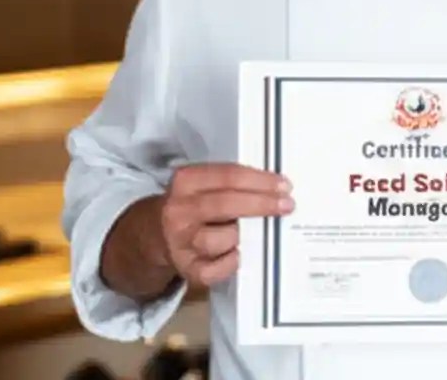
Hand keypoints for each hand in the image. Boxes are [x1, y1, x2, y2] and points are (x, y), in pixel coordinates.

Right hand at [160, 163, 293, 287]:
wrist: (158, 233)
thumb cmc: (195, 205)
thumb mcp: (204, 184)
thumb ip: (232, 183)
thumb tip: (276, 188)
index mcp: (186, 181)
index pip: (227, 176)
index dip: (259, 180)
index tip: (285, 185)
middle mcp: (179, 210)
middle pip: (224, 204)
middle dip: (260, 204)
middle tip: (287, 205)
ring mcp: (181, 242)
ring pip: (220, 239)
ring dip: (242, 235)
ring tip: (253, 232)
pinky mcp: (186, 268)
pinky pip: (216, 269)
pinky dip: (231, 263)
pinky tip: (240, 255)